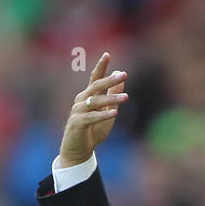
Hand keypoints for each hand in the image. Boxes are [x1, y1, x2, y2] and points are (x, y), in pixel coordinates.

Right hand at [58, 51, 127, 167]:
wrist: (78, 150)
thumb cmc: (93, 131)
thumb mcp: (107, 112)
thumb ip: (113, 96)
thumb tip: (120, 77)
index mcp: (88, 96)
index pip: (95, 78)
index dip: (101, 67)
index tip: (107, 54)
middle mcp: (81, 100)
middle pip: (96, 87)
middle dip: (110, 80)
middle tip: (123, 74)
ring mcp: (78, 111)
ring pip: (96, 102)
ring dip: (112, 99)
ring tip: (127, 97)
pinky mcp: (77, 123)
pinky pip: (92, 117)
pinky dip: (103, 115)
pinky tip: (115, 113)